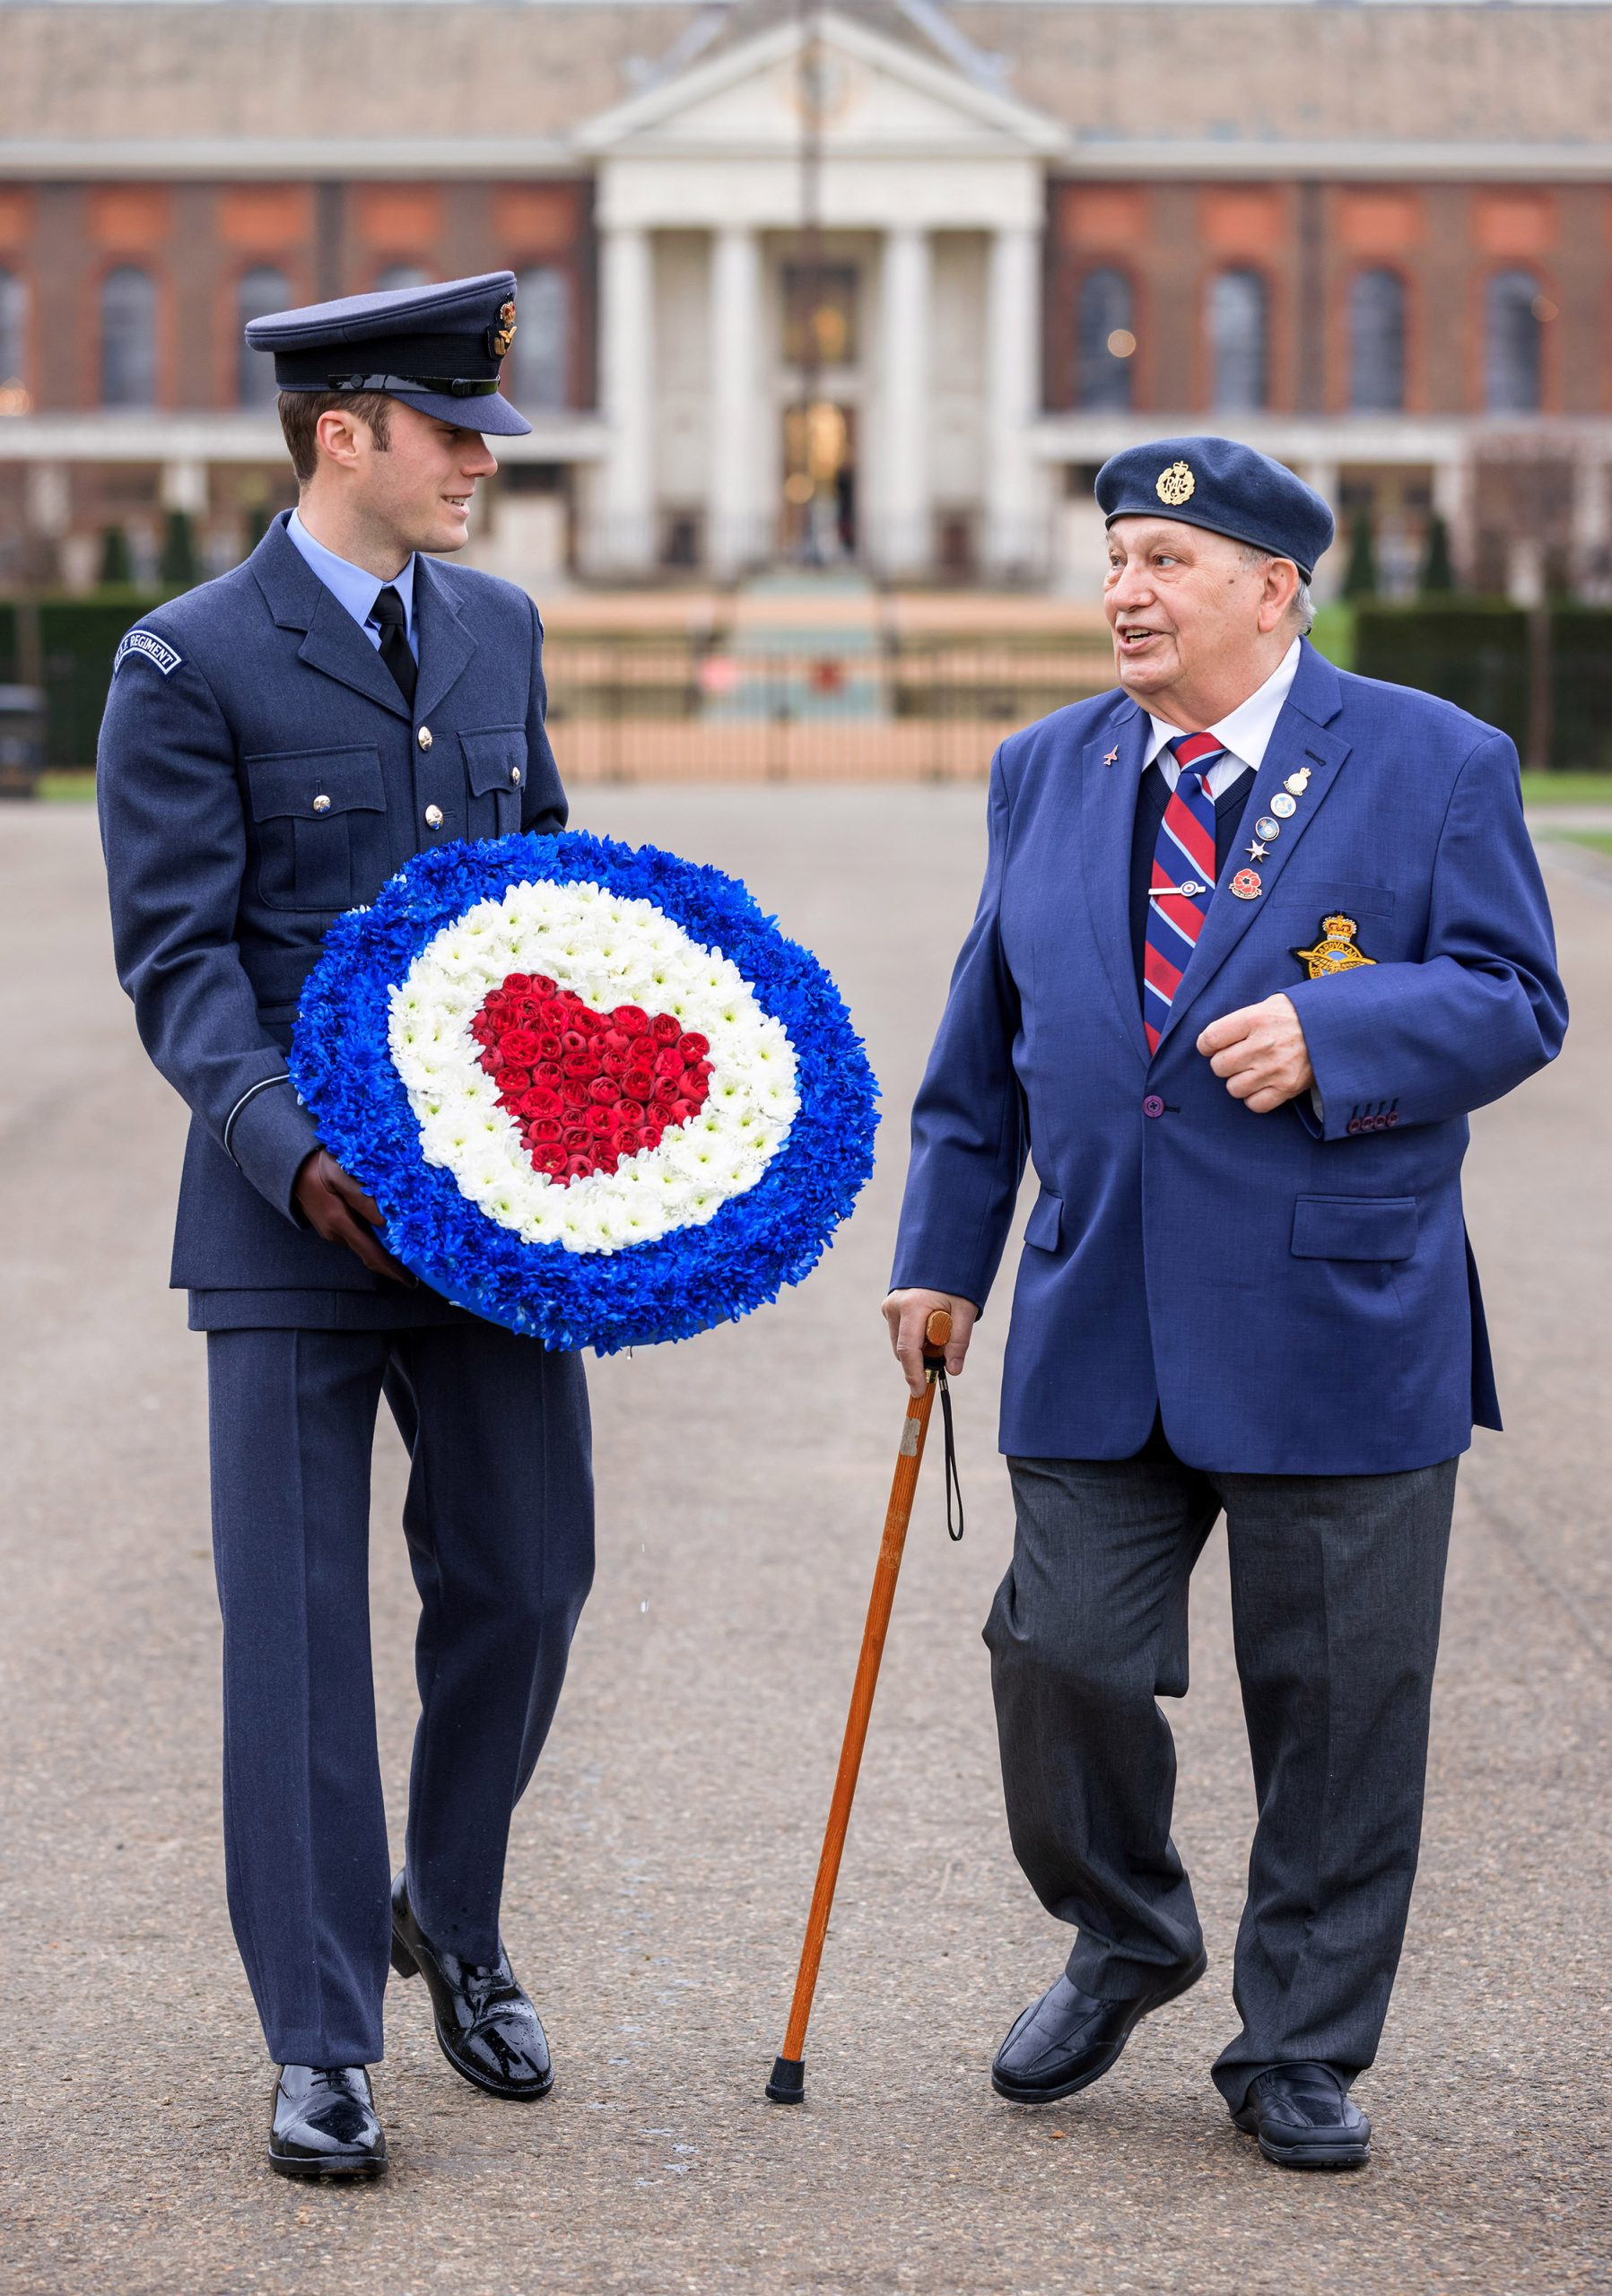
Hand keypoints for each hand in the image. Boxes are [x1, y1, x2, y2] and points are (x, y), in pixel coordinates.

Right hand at [293, 1150, 415, 1283]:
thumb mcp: (339, 1174)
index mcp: (339, 1223)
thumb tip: (386, 1220)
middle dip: (392, 1261)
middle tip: (418, 1265)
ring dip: (383, 1247)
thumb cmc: (316, 1166)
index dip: (392, 1270)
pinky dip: (373, 1236)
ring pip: (363, 1243)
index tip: (411, 1281)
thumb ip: (362, 1198)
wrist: (289, 1166)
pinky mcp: (331, 1225)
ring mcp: (331, 1231)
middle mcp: (335, 1233)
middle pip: (369, 1253)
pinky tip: (386, 1230)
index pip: (371, 1254)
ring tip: (408, 1246)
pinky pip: (356, 1234)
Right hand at [881, 1288, 977, 1399]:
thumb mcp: (965, 1310)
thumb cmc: (955, 1282)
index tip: (920, 1391)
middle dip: (922, 1358)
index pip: (908, 1350)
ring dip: (920, 1346)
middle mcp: (895, 1306)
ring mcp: (889, 1306)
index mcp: (913, 1306)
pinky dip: (916, 1336)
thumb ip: (959, 1341)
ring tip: (940, 1328)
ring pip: (902, 1342)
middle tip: (944, 1349)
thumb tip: (954, 1370)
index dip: (914, 1374)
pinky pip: (901, 1332)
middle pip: (904, 1349)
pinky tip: (930, 1322)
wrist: (941, 1256)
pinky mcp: (889, 1306)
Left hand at [1196, 993, 1313, 1113]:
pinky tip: (1263, 1085)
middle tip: (1238, 1057)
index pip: (1210, 1038)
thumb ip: (1239, 1022)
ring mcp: (1275, 1069)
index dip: (1206, 1045)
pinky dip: (1255, 1098)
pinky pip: (1254, 1104)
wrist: (1336, 1027)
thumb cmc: (1296, 1015)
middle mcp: (1263, 1045)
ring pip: (1233, 1088)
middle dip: (1224, 1063)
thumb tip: (1211, 1041)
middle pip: (1219, 1066)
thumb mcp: (1268, 1006)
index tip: (1212, 1046)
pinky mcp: (1287, 1088)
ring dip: (1239, 1081)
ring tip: (1253, 1070)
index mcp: (1256, 1019)